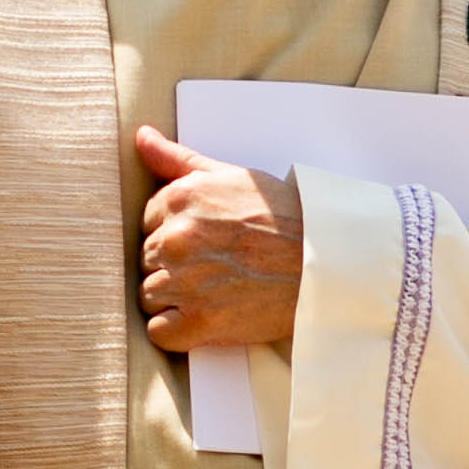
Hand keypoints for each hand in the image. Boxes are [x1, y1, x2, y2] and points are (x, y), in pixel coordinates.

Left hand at [134, 125, 303, 350]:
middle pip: (147, 259)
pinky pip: (160, 331)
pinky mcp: (200, 321)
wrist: (326, 261)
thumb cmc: (284, 218)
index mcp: (180, 199)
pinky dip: (177, 330)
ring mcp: (187, 281)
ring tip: (213, 290)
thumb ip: (178, 160)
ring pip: (149, 295)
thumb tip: (143, 136)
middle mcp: (177, 238)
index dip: (173, 234)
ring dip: (174, 298)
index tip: (204, 241)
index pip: (147, 223)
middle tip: (215, 266)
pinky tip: (204, 318)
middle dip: (173, 265)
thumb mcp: (231, 176)